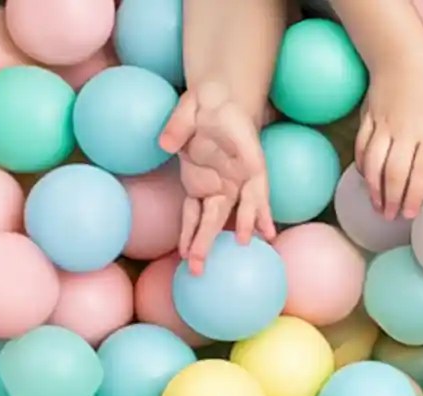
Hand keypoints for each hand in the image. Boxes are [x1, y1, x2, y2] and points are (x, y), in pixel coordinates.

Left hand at [159, 84, 276, 274]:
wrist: (216, 100)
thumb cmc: (213, 101)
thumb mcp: (197, 102)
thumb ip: (181, 123)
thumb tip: (166, 143)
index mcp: (247, 156)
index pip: (256, 185)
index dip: (255, 211)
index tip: (253, 234)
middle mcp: (238, 177)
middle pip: (234, 211)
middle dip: (222, 237)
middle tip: (211, 261)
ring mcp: (220, 184)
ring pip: (214, 217)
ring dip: (206, 241)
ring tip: (198, 268)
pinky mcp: (200, 186)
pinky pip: (195, 212)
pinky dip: (192, 232)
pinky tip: (187, 253)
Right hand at [355, 47, 422, 219]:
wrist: (401, 50)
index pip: (420, 174)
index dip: (414, 197)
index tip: (411, 214)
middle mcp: (405, 134)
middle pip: (394, 175)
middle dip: (392, 200)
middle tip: (392, 217)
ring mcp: (383, 127)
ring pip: (374, 165)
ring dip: (374, 189)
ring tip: (378, 206)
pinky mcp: (368, 119)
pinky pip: (362, 148)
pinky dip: (362, 167)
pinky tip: (366, 178)